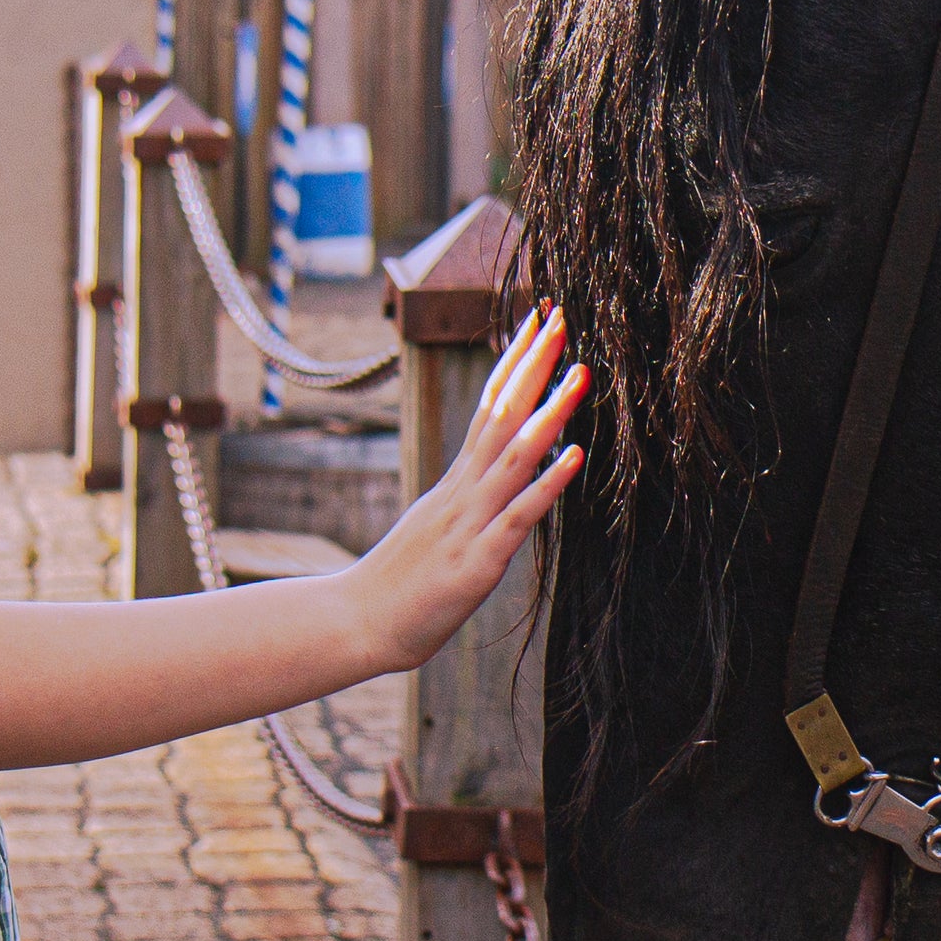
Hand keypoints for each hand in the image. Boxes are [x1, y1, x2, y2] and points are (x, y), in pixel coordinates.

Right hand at [342, 303, 587, 675]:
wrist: (357, 622)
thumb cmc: (400, 581)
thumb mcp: (437, 525)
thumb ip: (467, 497)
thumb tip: (495, 472)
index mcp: (456, 481)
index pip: (489, 406)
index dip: (516, 363)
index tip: (540, 323)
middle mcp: (462, 490)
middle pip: (501, 414)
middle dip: (534, 364)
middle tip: (560, 317)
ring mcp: (469, 522)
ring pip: (514, 456)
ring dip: (550, 412)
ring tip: (582, 373)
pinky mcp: (477, 561)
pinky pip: (517, 515)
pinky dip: (547, 483)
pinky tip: (575, 455)